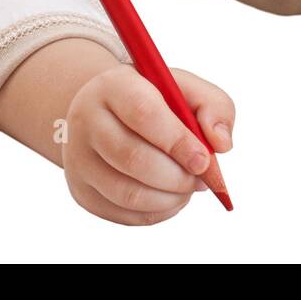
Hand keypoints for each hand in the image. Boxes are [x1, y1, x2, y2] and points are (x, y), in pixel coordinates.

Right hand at [62, 63, 234, 224]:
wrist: (108, 112)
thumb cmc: (155, 99)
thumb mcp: (185, 88)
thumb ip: (214, 106)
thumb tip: (221, 144)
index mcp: (114, 85)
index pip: (143, 113)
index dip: (178, 141)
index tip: (204, 161)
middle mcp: (87, 120)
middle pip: (133, 158)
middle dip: (177, 176)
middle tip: (201, 179)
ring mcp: (79, 159)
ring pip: (127, 193)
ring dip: (169, 198)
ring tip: (188, 187)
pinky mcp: (82, 191)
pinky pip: (123, 214)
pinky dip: (156, 212)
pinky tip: (170, 197)